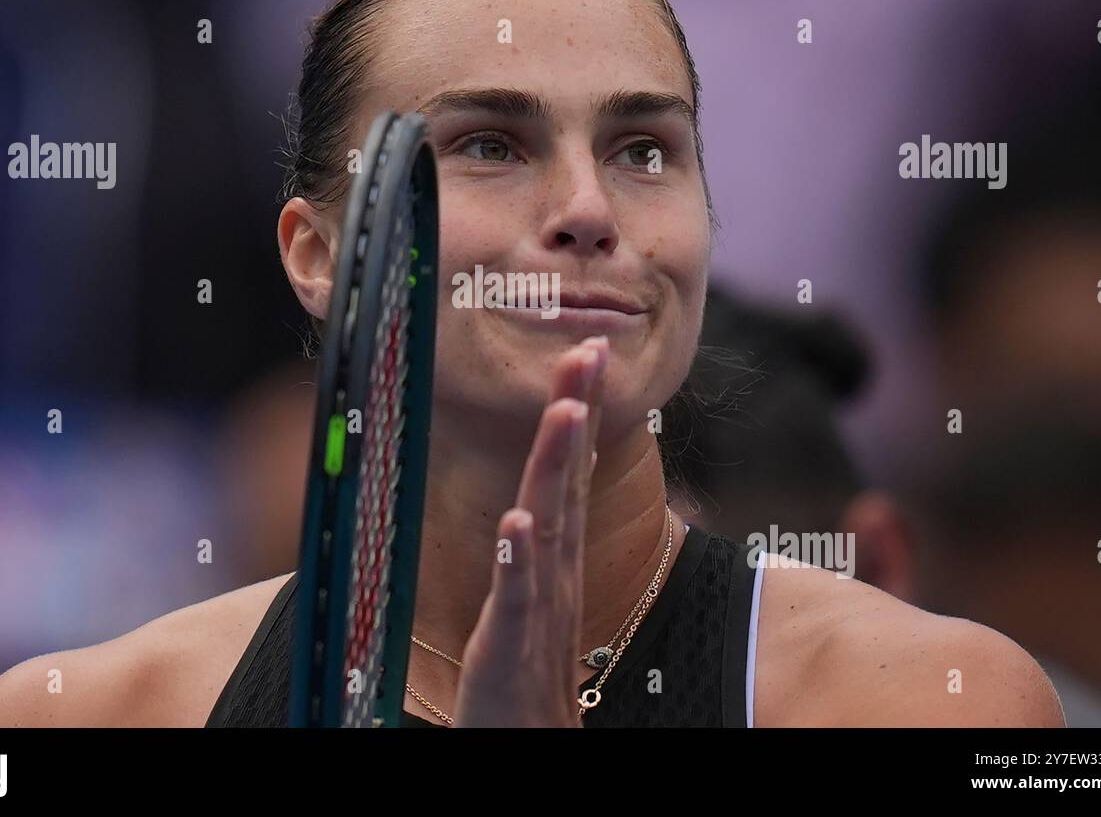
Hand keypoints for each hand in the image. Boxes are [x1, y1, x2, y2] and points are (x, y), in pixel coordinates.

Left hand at [452, 335, 607, 726]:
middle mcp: (553, 578)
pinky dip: (519, 561)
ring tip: (566, 412)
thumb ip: (537, 559)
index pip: (568, 475)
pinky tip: (518, 524)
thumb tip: (536, 508)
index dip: (577, 414)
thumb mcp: (536, 606)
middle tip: (590, 350)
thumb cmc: (527, 685)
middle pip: (565, 483)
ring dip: (557, 467)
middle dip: (577, 412)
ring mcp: (535, 613)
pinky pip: (518, 601)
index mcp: (555, 563)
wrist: (526, 749)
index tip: (585, 356)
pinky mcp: (511, 653)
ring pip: (548, 527)